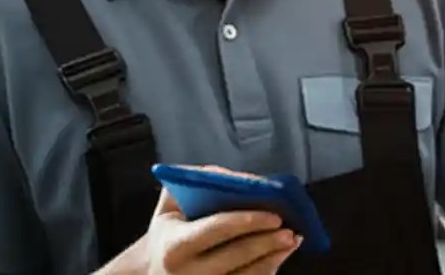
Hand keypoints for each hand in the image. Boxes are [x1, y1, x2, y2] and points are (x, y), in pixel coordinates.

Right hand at [98, 166, 301, 274]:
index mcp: (174, 245)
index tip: (274, 215)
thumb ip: (199, 182)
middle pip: (236, 256)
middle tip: (290, 229)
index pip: (215, 229)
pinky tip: (280, 254)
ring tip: (292, 240)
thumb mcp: (171, 203)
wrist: (152, 271)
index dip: (248, 221)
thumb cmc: (170, 230)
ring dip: (274, 257)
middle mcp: (187, 273)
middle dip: (267, 241)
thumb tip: (239, 179)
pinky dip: (267, 269)